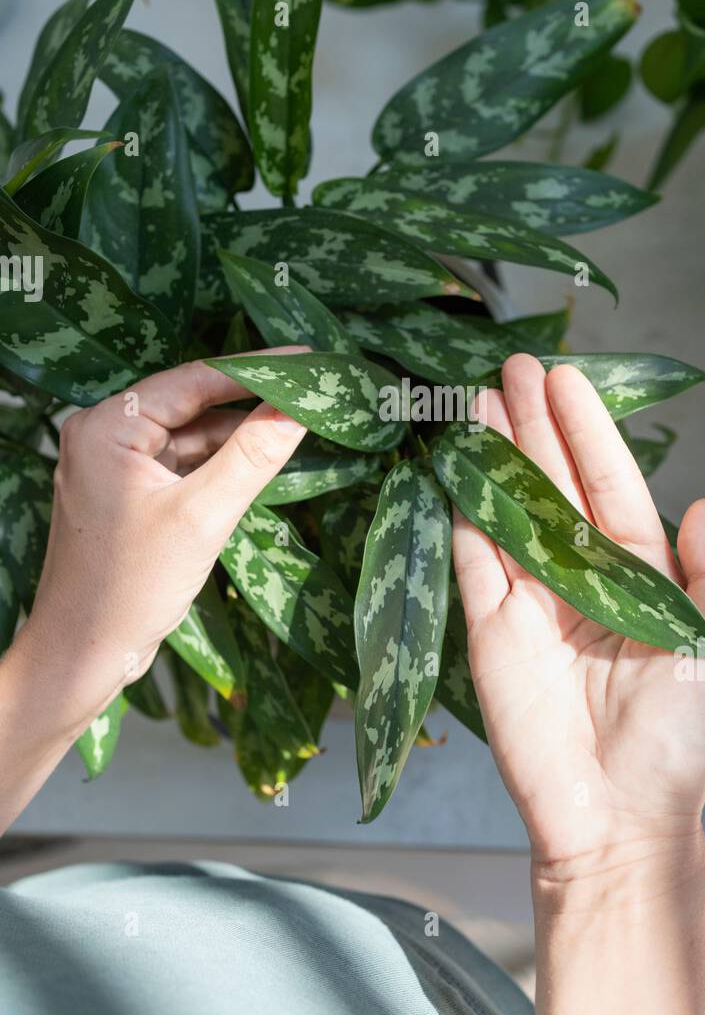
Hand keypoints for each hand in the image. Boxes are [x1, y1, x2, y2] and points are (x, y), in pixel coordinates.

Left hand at [13, 351, 307, 737]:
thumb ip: (253, 455)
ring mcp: (112, 465)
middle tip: (311, 391)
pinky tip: (259, 462)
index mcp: (107, 426)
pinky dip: (218, 463)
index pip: (193, 380)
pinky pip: (180, 462)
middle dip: (251, 401)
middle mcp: (102, 434)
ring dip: (238, 435)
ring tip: (298, 423)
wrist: (83, 654)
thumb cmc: (131, 587)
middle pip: (191, 403)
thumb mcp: (202, 517)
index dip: (256, 370)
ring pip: (189, 434)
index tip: (309, 360)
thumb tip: (300, 407)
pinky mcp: (126, 493)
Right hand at [452, 354, 704, 881]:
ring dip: (492, 452)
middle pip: (552, 482)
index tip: (566, 378)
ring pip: (506, 508)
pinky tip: (453, 461)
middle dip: (532, 423)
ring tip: (477, 396)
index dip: (588, 430)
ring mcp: (530, 598)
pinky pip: (470, 556)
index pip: (609, 484)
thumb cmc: (682, 742)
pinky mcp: (487, 627)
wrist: (618, 816)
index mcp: (640, 575)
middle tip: (512, 366)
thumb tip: (704, 504)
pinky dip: (459, 508)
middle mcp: (582, 576)